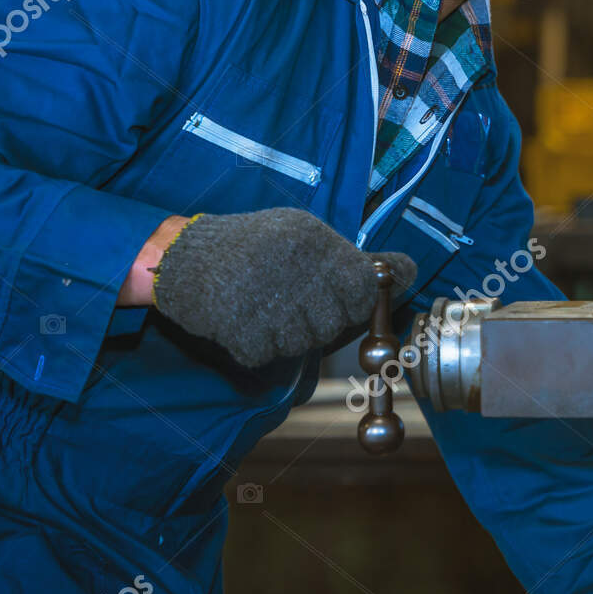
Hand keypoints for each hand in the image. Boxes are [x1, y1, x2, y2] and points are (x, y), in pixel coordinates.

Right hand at [151, 207, 416, 366]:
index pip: (361, 287)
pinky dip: (256, 346)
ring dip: (286, 336)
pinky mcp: (237, 324)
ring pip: (302, 342)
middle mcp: (293, 264)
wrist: (181, 256)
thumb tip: (411, 271)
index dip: (353, 303)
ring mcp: (264, 294)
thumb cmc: (255, 249)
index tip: (337, 301)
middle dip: (319, 323)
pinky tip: (243, 321)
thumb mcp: (307, 240)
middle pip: (334, 321)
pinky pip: (266, 354)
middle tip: (292, 305)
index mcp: (314, 239)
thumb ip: (357, 262)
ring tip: (264, 309)